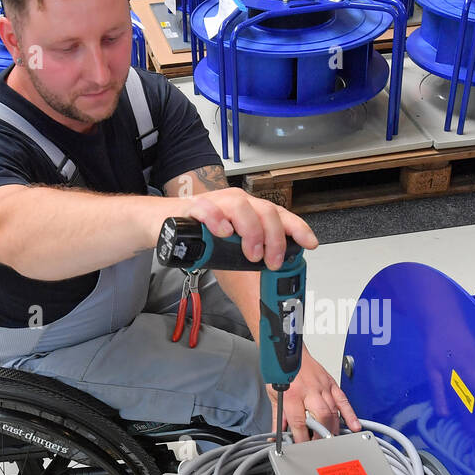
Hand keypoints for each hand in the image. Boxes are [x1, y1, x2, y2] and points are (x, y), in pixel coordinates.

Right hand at [181, 188, 317, 269]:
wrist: (165, 225)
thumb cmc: (202, 235)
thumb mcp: (233, 247)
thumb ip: (252, 253)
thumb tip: (274, 272)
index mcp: (251, 211)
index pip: (280, 215)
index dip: (297, 228)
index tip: (310, 243)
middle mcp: (237, 203)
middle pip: (266, 211)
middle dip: (274, 238)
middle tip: (270, 261)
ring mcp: (216, 202)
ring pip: (241, 205)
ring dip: (251, 231)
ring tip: (251, 253)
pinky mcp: (193, 208)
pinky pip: (208, 208)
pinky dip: (218, 220)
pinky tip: (224, 233)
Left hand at [270, 349, 360, 442]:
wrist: (289, 352)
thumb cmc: (282, 371)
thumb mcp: (274, 394)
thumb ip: (278, 417)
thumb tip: (276, 435)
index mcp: (293, 394)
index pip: (299, 421)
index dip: (301, 437)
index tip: (302, 446)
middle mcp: (310, 390)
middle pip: (321, 416)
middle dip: (321, 434)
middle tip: (319, 445)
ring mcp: (323, 387)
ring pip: (333, 410)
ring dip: (333, 428)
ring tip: (332, 440)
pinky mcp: (331, 383)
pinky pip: (343, 400)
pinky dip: (350, 414)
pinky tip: (353, 425)